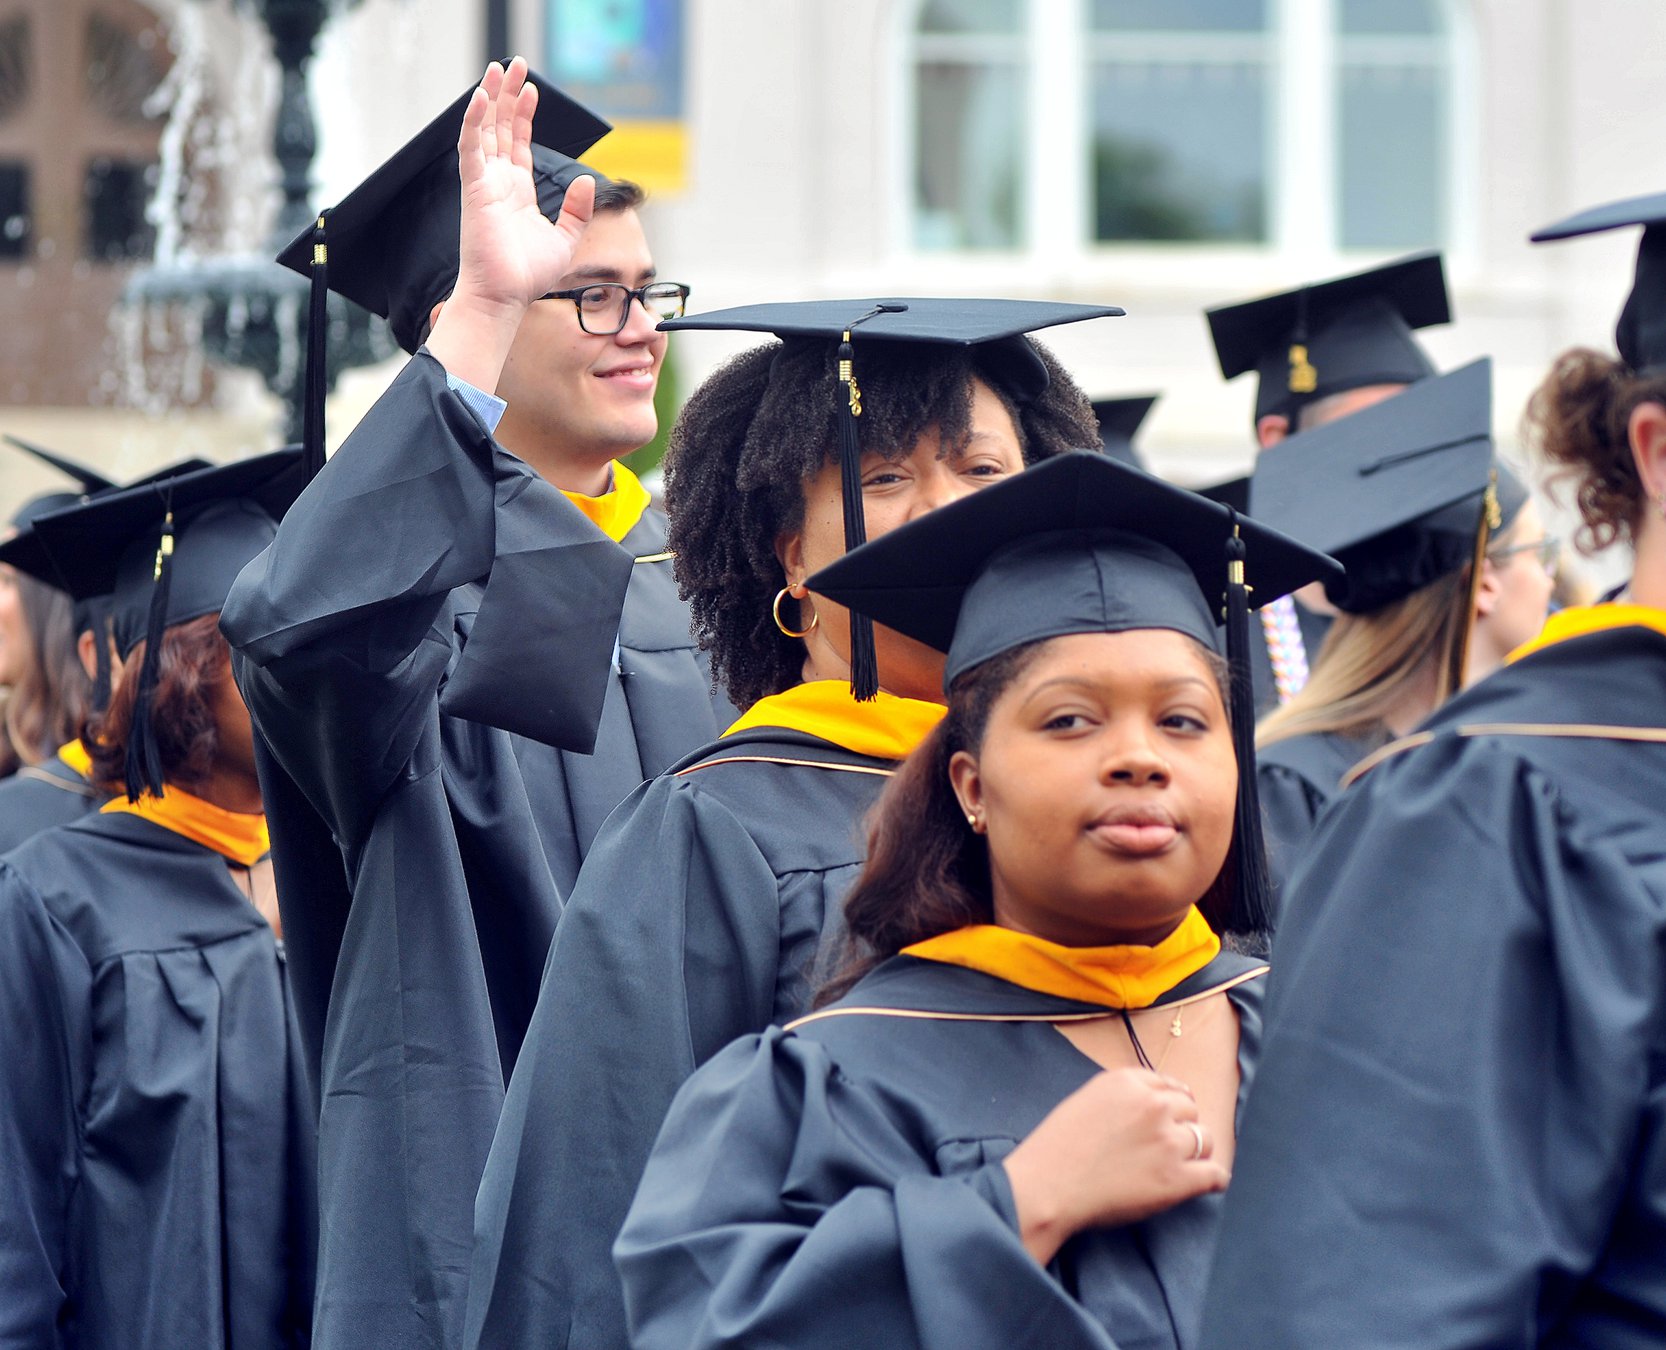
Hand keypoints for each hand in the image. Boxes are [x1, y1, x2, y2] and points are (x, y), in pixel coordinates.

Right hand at [453, 56, 594, 315]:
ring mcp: (484, 184)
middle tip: (515, 64)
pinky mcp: (474, 190)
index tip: (532, 89)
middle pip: (500, 127)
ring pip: (484, 130)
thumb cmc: (528, 276)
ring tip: (499, 68)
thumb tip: (587, 179)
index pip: (517, 142)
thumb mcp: (565, 240)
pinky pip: (471, 148)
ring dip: (490, 98)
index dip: (523, 114)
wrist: (506, 297)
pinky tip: (481, 98)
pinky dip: (474, 122)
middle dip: (507, 94)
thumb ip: (577, 210)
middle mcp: (498, 182)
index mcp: (517, 191)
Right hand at [1002, 1068, 1228, 1265]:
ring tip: (1177, 1167)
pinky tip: (1206, 1183)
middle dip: (1182, 1127)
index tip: (1169, 1120)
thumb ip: (1124, 1096)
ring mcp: (1168, 1142)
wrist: (1048, 1186)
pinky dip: (1214, 1178)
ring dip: (1195, 1153)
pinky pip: (1215, 1174)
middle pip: (1191, 1111)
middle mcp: (1153, 1106)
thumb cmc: (1058, 1148)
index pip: (1170, 1086)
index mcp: (1128, 1082)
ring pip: (1205, 1140)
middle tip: (1166, 1148)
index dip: (1171, 1106)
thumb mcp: (1088, 1099)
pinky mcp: (1177, 1179)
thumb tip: (1155, 1106)